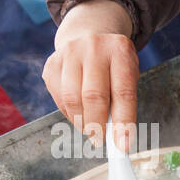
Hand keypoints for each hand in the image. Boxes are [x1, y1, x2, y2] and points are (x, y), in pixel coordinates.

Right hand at [42, 0, 138, 148]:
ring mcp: (69, 53)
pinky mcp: (52, 63)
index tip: (123, 146)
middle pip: (93, 96)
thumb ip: (122, 101)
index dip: (123, 122)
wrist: (89, 33)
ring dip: (81, 121)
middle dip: (96, 125)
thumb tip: (115, 136)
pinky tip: (78, 114)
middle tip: (99, 140)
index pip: (123, 93)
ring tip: (90, 130)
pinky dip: (68, 113)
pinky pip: (58, 96)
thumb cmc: (114, 63)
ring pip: (71, 98)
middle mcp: (93, 48)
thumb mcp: (127, 74)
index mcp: (120, 51)